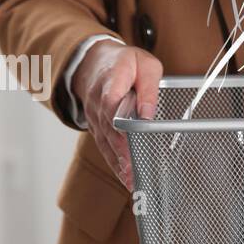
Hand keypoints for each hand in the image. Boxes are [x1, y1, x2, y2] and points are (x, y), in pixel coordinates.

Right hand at [71, 41, 162, 189]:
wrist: (94, 61)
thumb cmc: (125, 63)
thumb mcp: (145, 65)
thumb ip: (149, 88)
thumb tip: (148, 113)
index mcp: (111, 82)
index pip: (111, 104)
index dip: (120, 123)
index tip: (130, 140)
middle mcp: (98, 102)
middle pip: (109, 130)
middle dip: (122, 153)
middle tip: (135, 173)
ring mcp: (95, 116)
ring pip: (105, 142)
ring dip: (118, 164)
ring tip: (132, 182)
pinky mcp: (97, 127)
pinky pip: (104, 146)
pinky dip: (115, 163)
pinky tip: (126, 178)